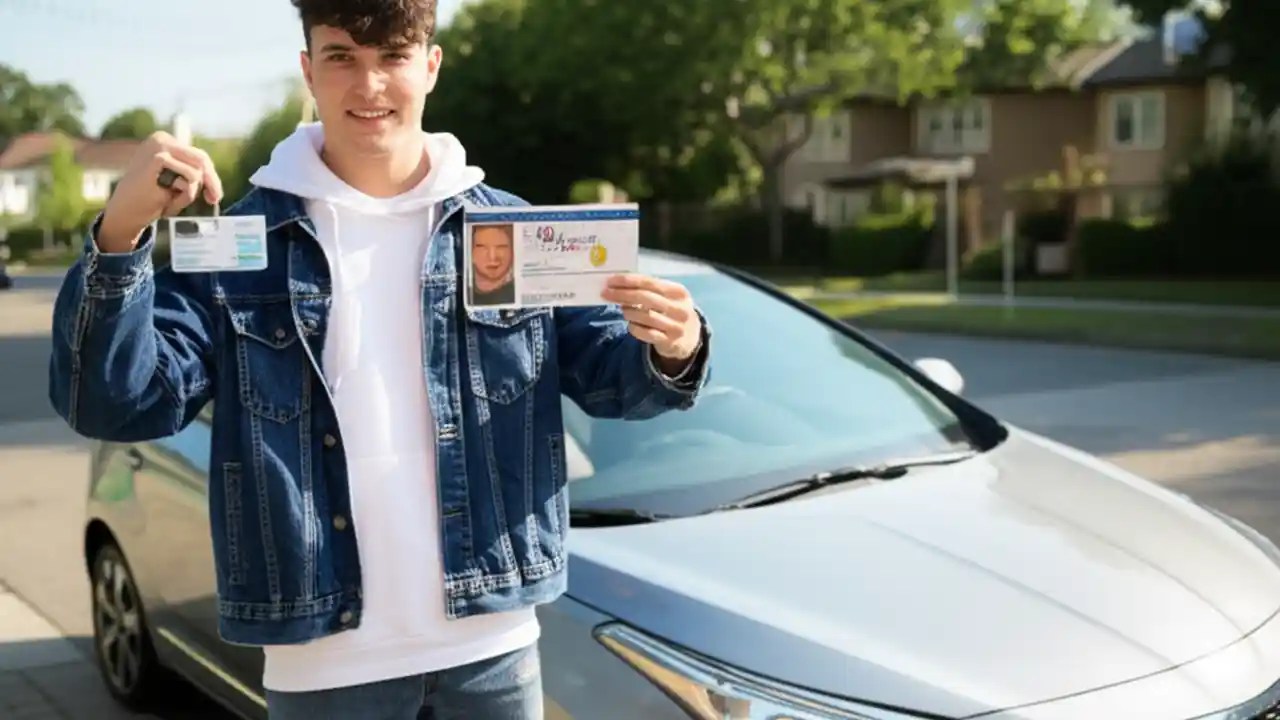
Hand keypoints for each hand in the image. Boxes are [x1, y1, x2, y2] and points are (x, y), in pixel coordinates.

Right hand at [97, 132, 223, 252]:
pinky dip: (184, 194)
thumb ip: (191, 172)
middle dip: (212, 182)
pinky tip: (165, 200)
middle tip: (214, 200)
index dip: (211, 176)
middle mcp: (162, 138)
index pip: (199, 156)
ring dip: (190, 193)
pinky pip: (190, 178)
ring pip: (198, 170)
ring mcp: (159, 146)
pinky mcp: (158, 158)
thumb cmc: (152, 199)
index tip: (215, 196)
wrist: (126, 212)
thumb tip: (211, 176)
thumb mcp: (174, 181)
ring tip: (172, 200)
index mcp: (164, 141)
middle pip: (202, 160)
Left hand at [601, 274, 702, 374]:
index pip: (650, 282)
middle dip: (623, 294)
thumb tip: (619, 283)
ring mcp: (676, 327)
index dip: (628, 281)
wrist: (689, 337)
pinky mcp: (669, 342)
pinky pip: (645, 333)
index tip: (610, 280)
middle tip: (606, 293)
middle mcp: (680, 309)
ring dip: (628, 311)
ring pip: (645, 316)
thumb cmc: (672, 310)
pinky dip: (634, 327)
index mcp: (679, 292)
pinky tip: (631, 324)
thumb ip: (649, 289)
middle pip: (646, 298)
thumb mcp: (668, 297)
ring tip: (622, 308)